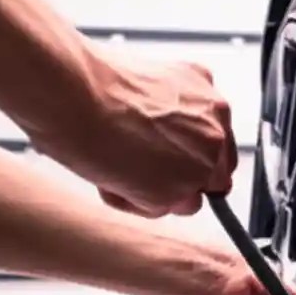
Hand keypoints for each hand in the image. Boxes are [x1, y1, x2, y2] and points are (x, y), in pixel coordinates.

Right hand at [26, 47, 238, 217]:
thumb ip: (176, 116)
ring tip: (118, 166)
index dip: (192, 159)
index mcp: (212, 101)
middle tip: (140, 169)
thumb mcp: (156, 87)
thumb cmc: (98, 83)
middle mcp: (215, 134)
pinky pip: (158, 211)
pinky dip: (133, 201)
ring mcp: (199, 166)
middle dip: (181, 180)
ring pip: (187, 200)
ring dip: (157, 193)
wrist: (75, 92)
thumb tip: (169, 139)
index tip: (171, 162)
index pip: (219, 148)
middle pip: (212, 179)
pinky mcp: (176, 193)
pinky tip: (110, 174)